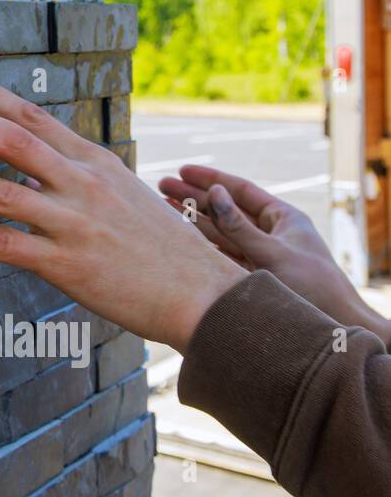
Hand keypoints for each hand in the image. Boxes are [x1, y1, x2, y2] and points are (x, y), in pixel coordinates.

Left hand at [0, 71, 243, 352]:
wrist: (204, 294)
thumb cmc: (163, 248)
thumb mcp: (123, 194)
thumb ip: (78, 178)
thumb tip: (32, 171)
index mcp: (95, 162)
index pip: (35, 118)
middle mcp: (81, 184)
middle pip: (11, 140)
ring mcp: (73, 223)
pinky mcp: (66, 264)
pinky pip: (1, 245)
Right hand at [158, 166, 390, 343]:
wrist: (333, 325)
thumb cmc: (314, 287)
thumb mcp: (274, 253)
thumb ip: (240, 226)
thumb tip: (216, 193)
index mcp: (283, 219)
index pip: (242, 191)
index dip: (211, 179)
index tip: (183, 170)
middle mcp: (269, 233)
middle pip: (226, 208)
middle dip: (195, 196)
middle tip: (164, 185)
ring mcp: (258, 254)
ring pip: (220, 231)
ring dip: (193, 219)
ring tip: (164, 207)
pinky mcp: (249, 274)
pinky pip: (221, 253)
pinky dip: (200, 244)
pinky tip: (180, 237)